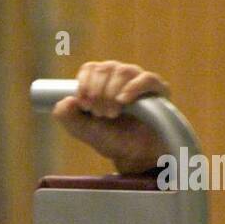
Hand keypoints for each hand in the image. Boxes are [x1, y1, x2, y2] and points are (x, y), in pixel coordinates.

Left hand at [51, 60, 170, 172]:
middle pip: (105, 68)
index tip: (83, 105)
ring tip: (111, 114)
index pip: (90, 68)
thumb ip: (66, 117)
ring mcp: (139, 81)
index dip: (84, 84)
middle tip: (98, 114)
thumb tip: (66, 100)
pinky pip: (147, 78)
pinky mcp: (158, 90)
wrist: (133, 155)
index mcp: (102, 81)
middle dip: (97, 92)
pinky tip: (123, 101)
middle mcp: (120, 77)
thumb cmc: (109, 139)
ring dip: (111, 93)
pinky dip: (133, 88)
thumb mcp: (82, 130)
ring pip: (123, 71)